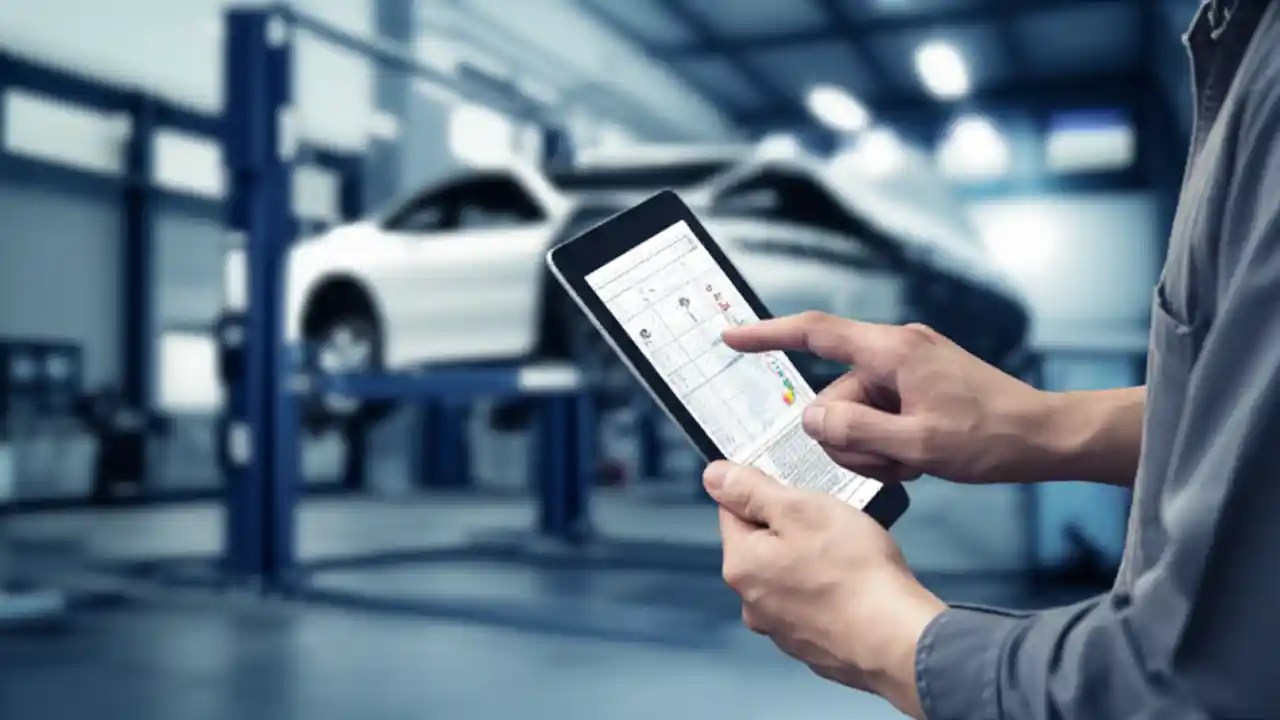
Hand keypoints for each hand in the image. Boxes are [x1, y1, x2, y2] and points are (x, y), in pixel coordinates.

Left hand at [704, 461, 943, 718]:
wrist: (898, 640)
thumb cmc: (853, 570)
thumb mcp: (800, 510)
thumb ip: (751, 491)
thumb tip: (712, 477)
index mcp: (740, 565)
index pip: (732, 511)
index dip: (764, 493)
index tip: (796, 490)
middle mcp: (751, 602)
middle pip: (761, 546)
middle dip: (790, 529)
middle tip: (829, 522)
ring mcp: (781, 630)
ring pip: (787, 577)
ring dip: (810, 562)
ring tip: (848, 556)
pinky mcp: (812, 647)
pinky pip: (812, 607)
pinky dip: (827, 594)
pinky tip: (855, 588)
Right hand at [724, 312, 1065, 484]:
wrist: (1046, 437)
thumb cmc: (991, 439)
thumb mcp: (917, 445)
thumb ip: (855, 431)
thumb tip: (811, 417)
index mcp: (893, 351)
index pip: (816, 333)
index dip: (768, 335)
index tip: (731, 337)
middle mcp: (897, 348)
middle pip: (836, 393)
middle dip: (849, 436)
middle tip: (892, 461)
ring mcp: (910, 366)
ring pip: (855, 410)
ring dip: (873, 445)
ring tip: (913, 462)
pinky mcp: (919, 383)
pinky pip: (880, 412)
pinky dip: (889, 441)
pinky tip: (920, 457)